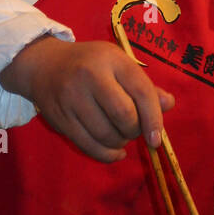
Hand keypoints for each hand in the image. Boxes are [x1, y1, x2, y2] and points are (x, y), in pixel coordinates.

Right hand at [0, 37, 174, 162]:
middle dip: (135, 130)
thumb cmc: (90, 64)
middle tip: (134, 128)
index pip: (141, 91)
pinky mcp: (60, 118)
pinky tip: (115, 152)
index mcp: (111, 59)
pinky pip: (88, 145)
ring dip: (121, 142)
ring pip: (106, 134)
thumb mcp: (119, 64)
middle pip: (124, 115)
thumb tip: (169, 104)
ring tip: (121, 135)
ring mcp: (72, 98)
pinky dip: (107, 155)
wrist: (44, 65)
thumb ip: (144, 85)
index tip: (157, 138)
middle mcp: (90, 76)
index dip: (154, 118)